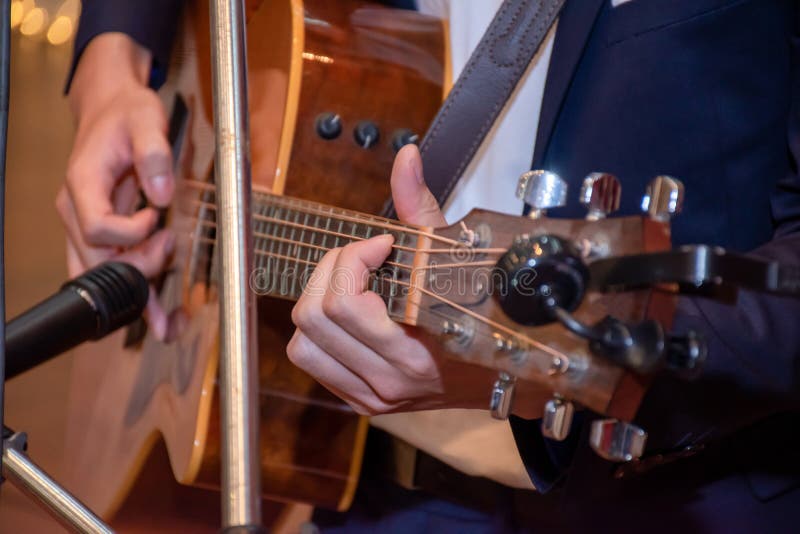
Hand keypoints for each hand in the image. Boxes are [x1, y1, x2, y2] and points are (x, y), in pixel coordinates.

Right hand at [57, 33, 174, 338]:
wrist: (113, 108)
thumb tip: (161, 194)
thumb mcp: (146, 120)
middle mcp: (79, 211)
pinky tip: (158, 319)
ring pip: (103, 275)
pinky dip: (137, 294)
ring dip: (136, 296)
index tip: (156, 217)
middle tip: (169, 247)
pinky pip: (115, 269)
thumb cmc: (126, 114)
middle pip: (99, 260)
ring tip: (169, 321)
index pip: (97, 228)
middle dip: (138, 266)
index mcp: (83, 185)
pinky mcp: (105, 233)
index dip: (131, 233)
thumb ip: (154, 154)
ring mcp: (89, 225)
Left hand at [288, 145, 546, 417]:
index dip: (353, 258)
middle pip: (314, 316)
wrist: (508, 374)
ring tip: (350, 286)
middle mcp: (390, 379)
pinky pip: (311, 360)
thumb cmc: (483, 312)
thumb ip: (421, 206)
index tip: (381, 245)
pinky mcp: (362, 401)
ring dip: (318, 303)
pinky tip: (348, 314)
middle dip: (330, 272)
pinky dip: (318, 331)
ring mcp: (373, 395)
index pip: (343, 303)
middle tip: (359, 259)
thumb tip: (406, 156)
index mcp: (416, 350)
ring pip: (303, 342)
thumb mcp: (453, 257)